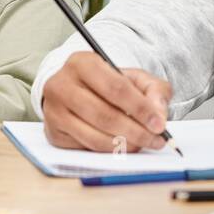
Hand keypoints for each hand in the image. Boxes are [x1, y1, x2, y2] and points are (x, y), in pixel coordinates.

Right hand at [42, 52, 171, 151]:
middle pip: (104, 115)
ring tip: (142, 143)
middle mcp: (61, 84)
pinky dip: (108, 150)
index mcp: (82, 62)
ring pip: (94, 136)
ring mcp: (54, 110)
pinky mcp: (53, 132)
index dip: (140, 108)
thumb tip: (158, 115)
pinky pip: (85, 147)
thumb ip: (154, 91)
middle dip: (135, 132)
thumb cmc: (109, 84)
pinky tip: (121, 145)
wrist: (80, 91)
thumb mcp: (134, 78)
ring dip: (124, 145)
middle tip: (156, 140)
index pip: (115, 87)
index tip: (159, 124)